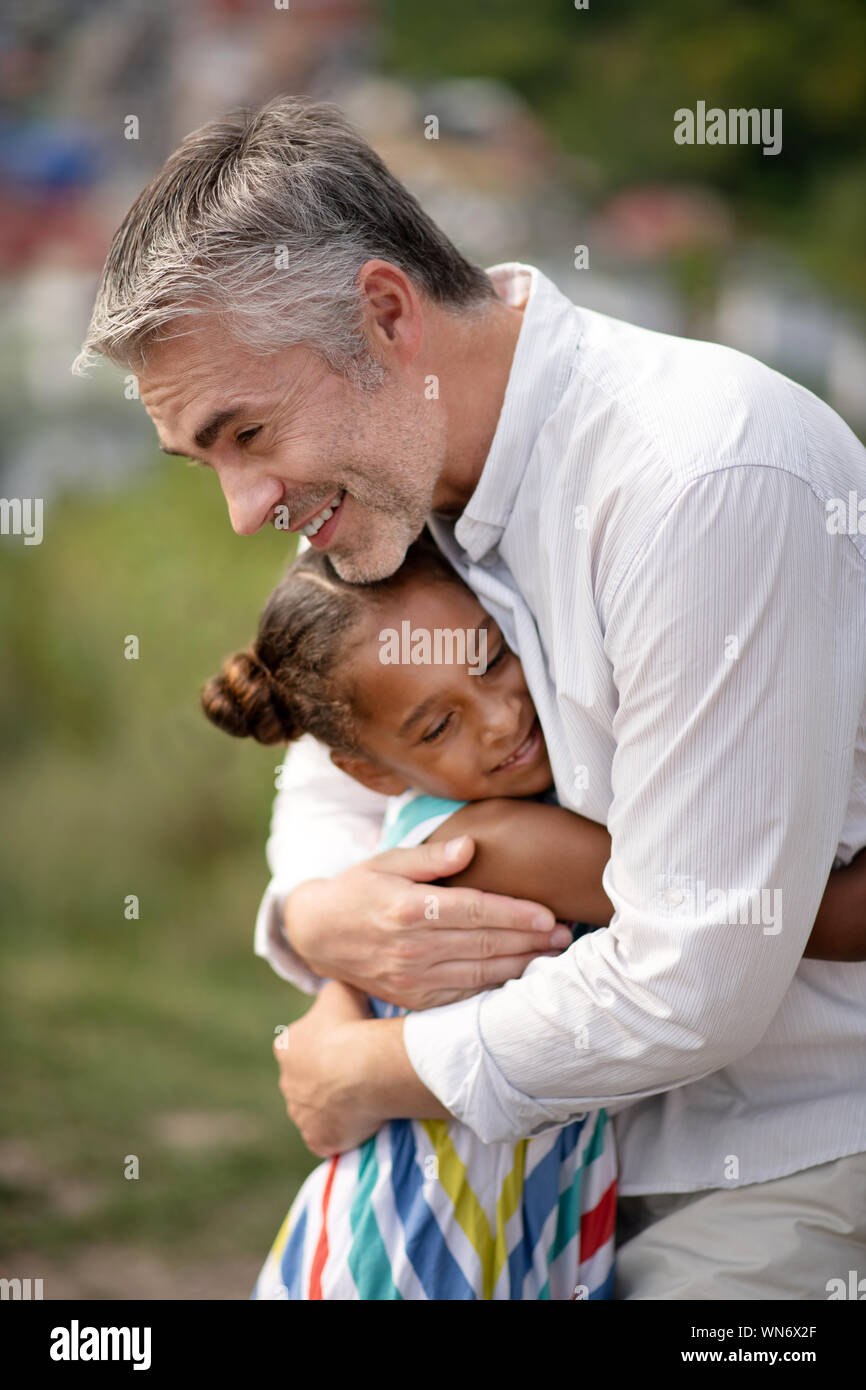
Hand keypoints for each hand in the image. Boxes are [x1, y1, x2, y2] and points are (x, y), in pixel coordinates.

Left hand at [273, 981, 446, 1154]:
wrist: (366, 1067)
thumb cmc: (351, 1024)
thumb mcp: (338, 990)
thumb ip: (329, 994)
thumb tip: (330, 995)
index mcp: (286, 1047)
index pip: (300, 1047)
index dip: (325, 1045)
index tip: (347, 1045)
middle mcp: (286, 1082)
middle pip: (307, 1081)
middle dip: (327, 1078)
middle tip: (358, 1073)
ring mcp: (300, 1115)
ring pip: (316, 1110)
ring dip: (334, 1106)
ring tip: (364, 1098)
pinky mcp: (316, 1139)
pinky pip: (328, 1136)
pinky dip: (342, 1131)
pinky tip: (362, 1123)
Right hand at [284, 835, 564, 1008]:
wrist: (318, 933)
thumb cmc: (359, 889)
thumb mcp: (387, 861)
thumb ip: (430, 857)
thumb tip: (470, 846)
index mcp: (407, 908)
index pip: (473, 911)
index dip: (514, 914)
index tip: (547, 914)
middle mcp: (411, 947)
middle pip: (483, 944)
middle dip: (528, 941)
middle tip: (564, 935)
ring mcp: (412, 978)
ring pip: (478, 975)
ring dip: (520, 967)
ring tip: (552, 957)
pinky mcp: (412, 999)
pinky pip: (461, 998)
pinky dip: (493, 991)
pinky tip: (519, 981)